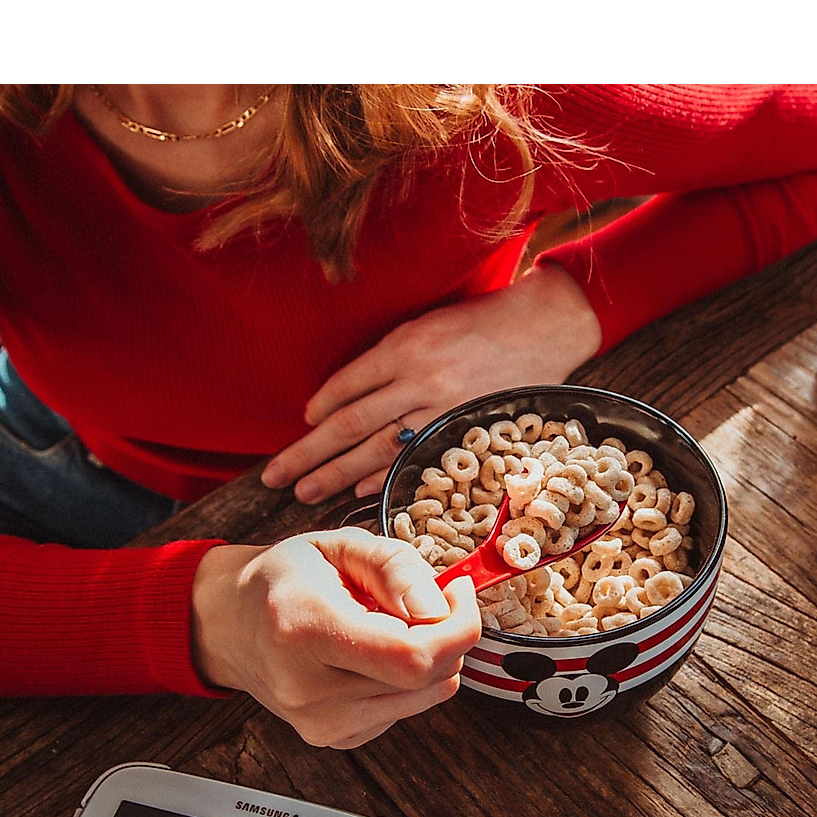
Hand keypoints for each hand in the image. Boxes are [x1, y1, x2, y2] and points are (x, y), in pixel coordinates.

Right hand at [190, 528, 482, 748]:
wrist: (231, 624)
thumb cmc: (285, 579)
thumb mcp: (339, 545)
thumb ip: (395, 567)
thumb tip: (439, 606)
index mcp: (304, 628)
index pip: (410, 656)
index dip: (457, 627)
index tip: (458, 591)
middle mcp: (308, 686)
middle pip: (425, 680)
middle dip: (451, 636)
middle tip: (438, 600)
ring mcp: (319, 721)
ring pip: (425, 698)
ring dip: (432, 658)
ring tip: (398, 625)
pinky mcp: (333, 738)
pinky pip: (404, 711)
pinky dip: (409, 681)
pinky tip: (378, 654)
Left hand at [260, 263, 601, 503]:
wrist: (542, 327)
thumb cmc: (481, 323)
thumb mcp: (427, 324)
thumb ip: (391, 357)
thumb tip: (348, 396)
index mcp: (404, 346)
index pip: (347, 386)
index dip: (320, 410)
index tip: (301, 426)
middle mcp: (419, 379)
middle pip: (349, 425)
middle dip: (308, 454)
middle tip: (273, 477)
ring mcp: (443, 410)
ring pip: (377, 451)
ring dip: (336, 475)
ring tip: (304, 491)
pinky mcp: (465, 430)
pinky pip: (416, 461)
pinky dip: (385, 478)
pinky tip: (358, 493)